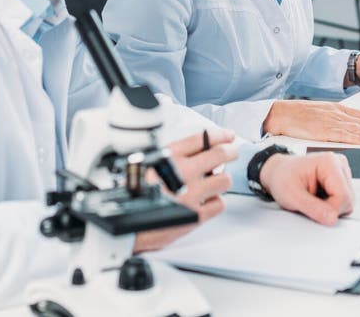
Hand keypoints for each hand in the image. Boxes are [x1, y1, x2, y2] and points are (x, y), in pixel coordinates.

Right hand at [134, 128, 237, 251]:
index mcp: (169, 155)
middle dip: (230, 151)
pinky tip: (206, 200)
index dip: (220, 135)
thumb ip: (170, 155)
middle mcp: (183, 172)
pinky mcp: (197, 216)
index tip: (227, 136)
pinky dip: (215, 201)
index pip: (202, 138)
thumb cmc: (134, 193)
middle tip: (232, 152)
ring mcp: (192, 194)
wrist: (127, 224)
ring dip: (221, 178)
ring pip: (224, 180)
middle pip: (220, 155)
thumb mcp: (148, 163)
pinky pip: (219, 204)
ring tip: (214, 180)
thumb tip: (194, 150)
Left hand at [259, 151, 353, 224]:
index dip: (330, 210)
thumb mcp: (292, 195)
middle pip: (348, 200)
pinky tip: (318, 197)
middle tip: (310, 203)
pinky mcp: (341, 179)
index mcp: (329, 162)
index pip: (343, 197)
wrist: (278, 172)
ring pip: (347, 202)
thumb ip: (313, 208)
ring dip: (330, 207)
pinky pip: (343, 201)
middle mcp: (339, 163)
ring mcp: (341, 171)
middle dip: (330, 209)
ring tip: (312, 198)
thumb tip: (332, 219)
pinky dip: (331, 204)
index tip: (313, 209)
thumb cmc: (282, 178)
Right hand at [263, 99, 359, 143]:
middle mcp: (336, 114)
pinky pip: (342, 134)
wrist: (281, 114)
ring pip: (357, 128)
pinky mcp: (322, 130)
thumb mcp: (320, 113)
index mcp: (335, 109)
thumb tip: (349, 128)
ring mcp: (330, 121)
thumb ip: (335, 119)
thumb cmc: (298, 115)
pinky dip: (355, 137)